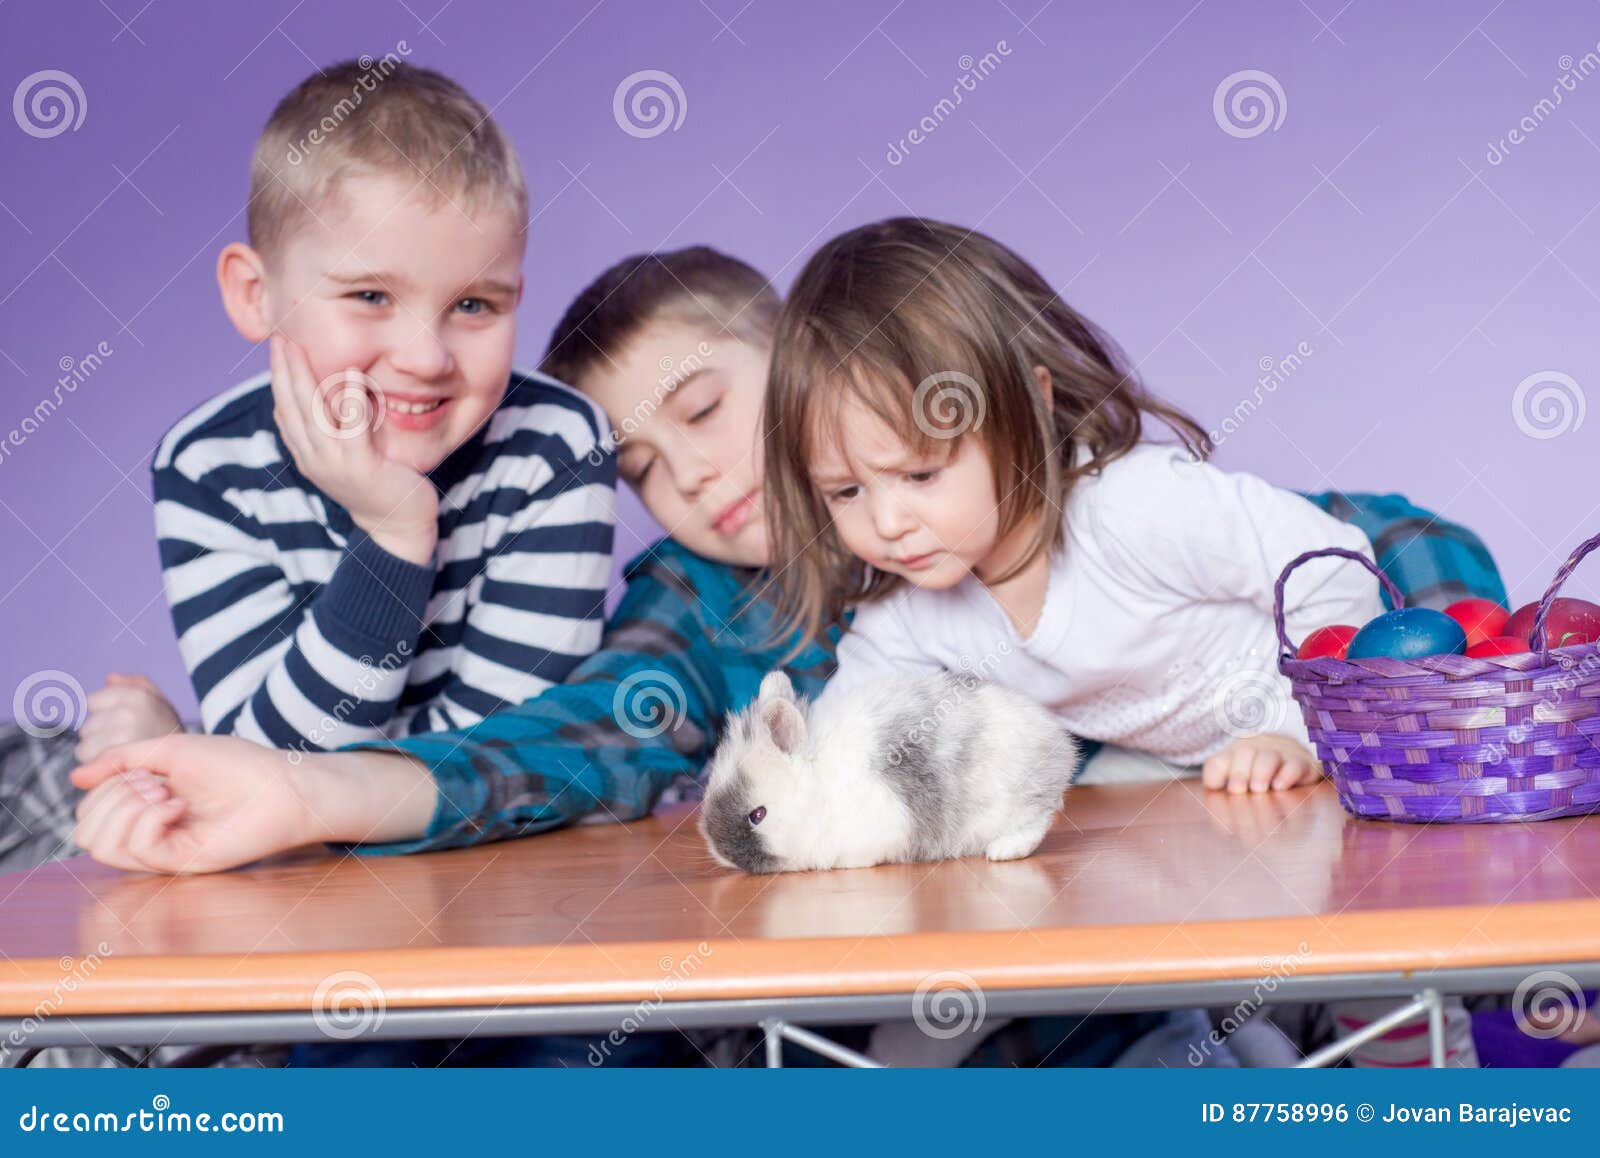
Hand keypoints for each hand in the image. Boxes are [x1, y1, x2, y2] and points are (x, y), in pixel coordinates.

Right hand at [70, 736, 438, 873]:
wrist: (283, 783)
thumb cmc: (236, 764)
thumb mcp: (170, 749)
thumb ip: (122, 759)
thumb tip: (75, 776)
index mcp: (144, 807)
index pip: (88, 810)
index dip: (104, 785)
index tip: (145, 769)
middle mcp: (149, 832)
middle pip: (85, 831)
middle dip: (109, 797)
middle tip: (154, 782)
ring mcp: (163, 850)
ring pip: (99, 846)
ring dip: (123, 808)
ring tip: (163, 793)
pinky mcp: (180, 863)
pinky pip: (135, 849)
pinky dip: (148, 820)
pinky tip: (177, 806)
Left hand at [75, 673, 183, 761]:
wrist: (184, 768)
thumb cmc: (168, 737)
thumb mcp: (161, 705)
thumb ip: (137, 686)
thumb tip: (110, 678)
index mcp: (138, 696)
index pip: (92, 701)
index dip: (105, 714)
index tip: (125, 725)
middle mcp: (128, 713)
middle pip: (87, 726)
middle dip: (101, 736)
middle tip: (127, 744)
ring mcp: (121, 736)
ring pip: (84, 746)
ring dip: (99, 755)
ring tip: (125, 757)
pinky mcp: (114, 760)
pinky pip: (88, 761)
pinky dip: (100, 768)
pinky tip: (119, 767)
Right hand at [270, 334, 438, 564]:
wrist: (399, 524)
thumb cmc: (378, 484)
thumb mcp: (346, 454)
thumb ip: (334, 429)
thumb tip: (328, 394)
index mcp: (308, 455)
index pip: (284, 412)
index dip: (277, 380)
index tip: (277, 349)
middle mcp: (314, 459)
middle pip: (291, 407)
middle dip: (282, 371)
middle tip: (279, 337)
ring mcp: (335, 463)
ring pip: (312, 413)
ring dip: (303, 376)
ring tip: (297, 346)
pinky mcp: (361, 465)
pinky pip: (352, 426)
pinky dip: (350, 397)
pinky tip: (352, 372)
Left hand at [1201, 733, 1322, 794]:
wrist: (1292, 751)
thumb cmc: (1256, 773)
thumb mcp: (1236, 781)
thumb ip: (1224, 790)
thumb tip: (1218, 812)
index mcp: (1231, 757)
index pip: (1217, 764)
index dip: (1215, 776)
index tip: (1220, 791)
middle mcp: (1255, 751)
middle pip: (1244, 753)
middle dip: (1239, 773)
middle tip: (1238, 791)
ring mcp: (1279, 755)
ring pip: (1268, 757)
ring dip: (1261, 773)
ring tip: (1258, 789)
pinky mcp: (1301, 764)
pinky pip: (1294, 765)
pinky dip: (1287, 775)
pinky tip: (1280, 786)